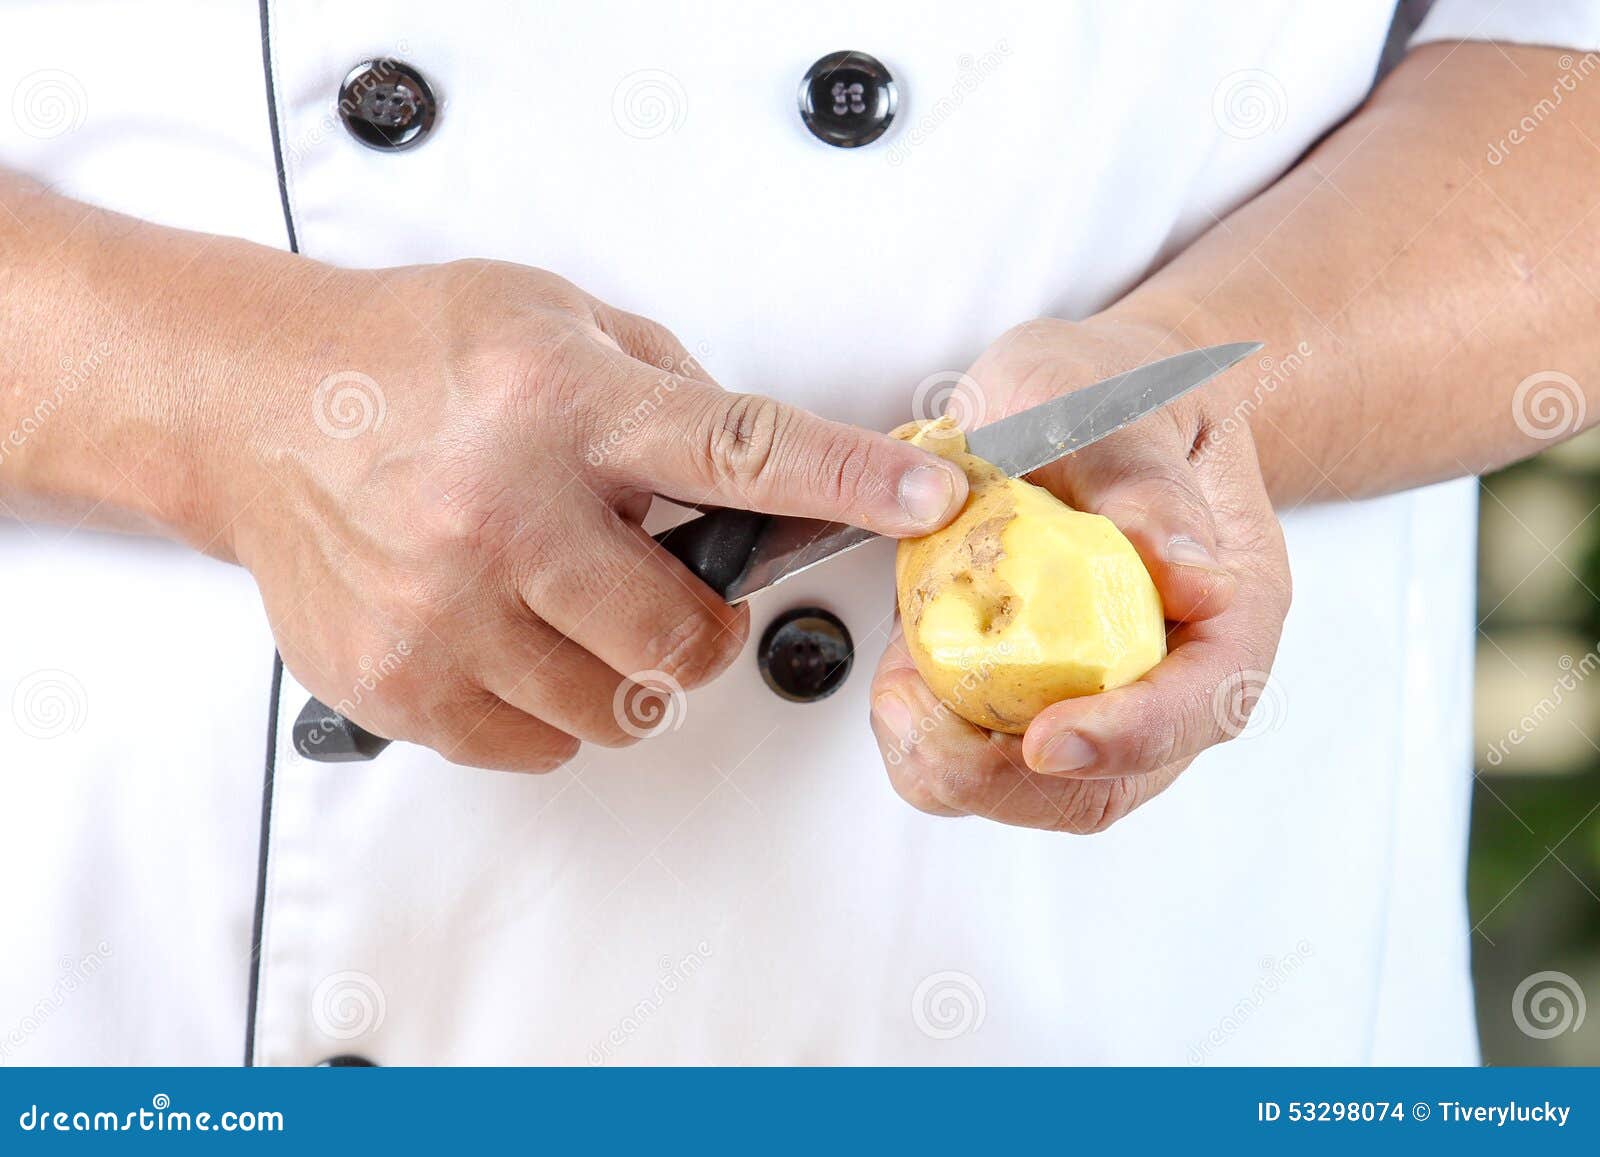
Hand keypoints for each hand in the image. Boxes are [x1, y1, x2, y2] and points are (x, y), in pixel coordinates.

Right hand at [219, 259, 968, 769]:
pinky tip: (517, 639)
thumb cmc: (412, 360)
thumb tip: (766, 475)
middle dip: (706, 625)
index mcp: (559, 404)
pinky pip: (542, 744)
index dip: (851, 479)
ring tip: (573, 603)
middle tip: (669, 586)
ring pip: (622, 708)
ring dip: (628, 668)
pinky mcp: (398, 683)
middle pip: (686, 636)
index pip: (741, 452)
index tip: (929, 496)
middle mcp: (501, 510)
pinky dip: (558, 705)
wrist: (261, 409)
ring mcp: (443, 610)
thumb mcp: (555, 322)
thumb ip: (670, 393)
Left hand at [869, 316, 1291, 830]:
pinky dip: (931, 739)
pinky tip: (895, 685)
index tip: (1046, 738)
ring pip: (1038, 790)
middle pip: (1110, 782)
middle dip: (1006, 780)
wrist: (1086, 399)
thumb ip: (1144, 484)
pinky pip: (984, 757)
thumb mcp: (1121, 408)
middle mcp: (1171, 676)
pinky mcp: (1030, 699)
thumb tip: (1183, 565)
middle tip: (916, 718)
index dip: (1128, 737)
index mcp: (1228, 612)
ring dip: (953, 768)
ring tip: (894, 693)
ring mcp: (1100, 700)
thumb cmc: (1118, 394)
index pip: (1201, 706)